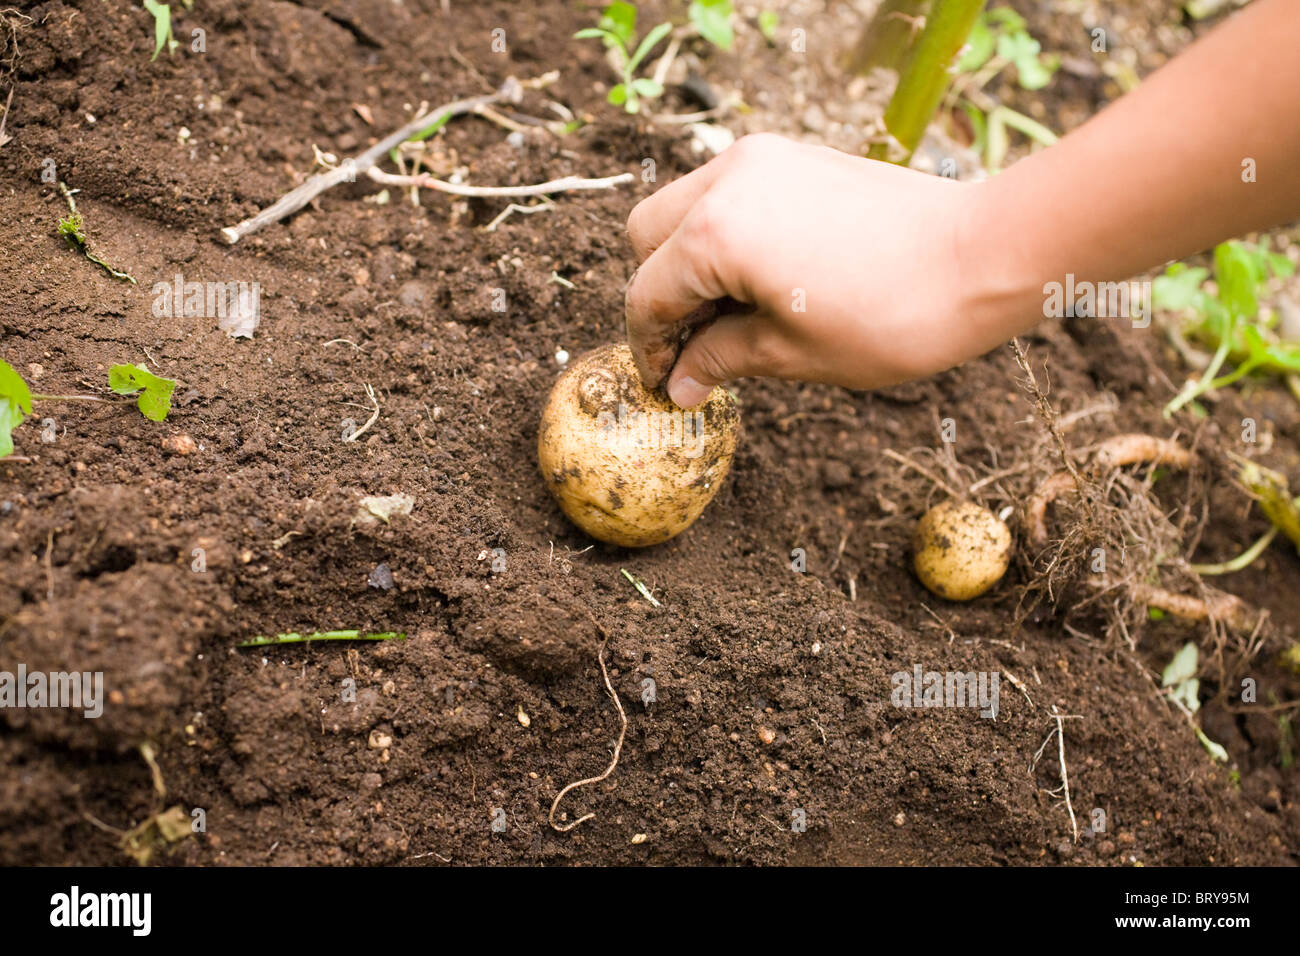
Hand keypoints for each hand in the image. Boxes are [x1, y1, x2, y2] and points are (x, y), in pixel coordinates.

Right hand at [624, 134, 1027, 406]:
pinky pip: (728, 192)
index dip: (649, 348)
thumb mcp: (795, 355)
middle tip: (695, 348)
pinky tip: (763, 280)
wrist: (984, 255)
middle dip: (660, 294)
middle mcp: (729, 180)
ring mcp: (763, 159)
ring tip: (732, 316)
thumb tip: (678, 385)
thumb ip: (721, 362)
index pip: (648, 294)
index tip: (665, 384)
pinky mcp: (794, 155)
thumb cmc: (896, 314)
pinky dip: (724, 233)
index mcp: (718, 233)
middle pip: (648, 236)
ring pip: (683, 206)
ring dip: (688, 260)